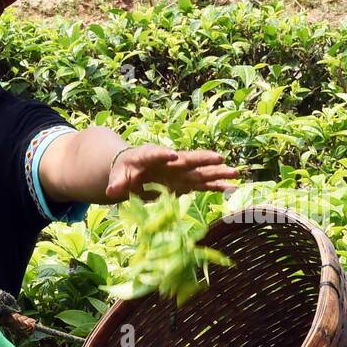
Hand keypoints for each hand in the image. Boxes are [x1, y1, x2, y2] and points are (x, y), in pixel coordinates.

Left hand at [106, 145, 238, 201]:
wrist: (135, 171)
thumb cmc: (124, 171)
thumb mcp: (118, 177)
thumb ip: (116, 183)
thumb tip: (111, 191)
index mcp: (149, 156)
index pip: (155, 154)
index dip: (163, 154)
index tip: (172, 155)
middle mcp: (169, 162)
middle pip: (187, 159)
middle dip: (202, 159)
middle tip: (219, 157)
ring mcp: (179, 172)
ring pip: (200, 172)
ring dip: (217, 172)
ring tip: (235, 172)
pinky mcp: (185, 183)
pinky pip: (203, 184)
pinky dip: (216, 186)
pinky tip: (232, 187)